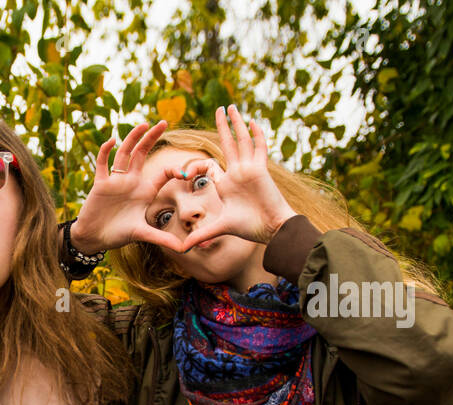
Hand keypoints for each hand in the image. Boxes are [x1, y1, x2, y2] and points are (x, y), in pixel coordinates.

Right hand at [69, 121, 187, 254]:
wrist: (94, 237)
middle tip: (164, 121)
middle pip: (142, 154)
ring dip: (132, 138)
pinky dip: (105, 152)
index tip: (185, 171)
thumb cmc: (117, 234)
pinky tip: (110, 140)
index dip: (174, 169)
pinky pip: (102, 164)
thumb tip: (185, 249)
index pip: (163, 173)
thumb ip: (162, 238)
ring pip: (124, 153)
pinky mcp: (100, 183)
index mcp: (144, 191)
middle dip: (152, 138)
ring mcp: (116, 180)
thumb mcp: (142, 234)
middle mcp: (131, 182)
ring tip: (142, 124)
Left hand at [175, 105, 297, 251]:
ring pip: (242, 141)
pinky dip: (256, 134)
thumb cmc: (248, 228)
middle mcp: (237, 173)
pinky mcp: (260, 170)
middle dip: (223, 126)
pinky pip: (259, 148)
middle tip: (219, 109)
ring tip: (231, 107)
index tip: (184, 174)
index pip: (210, 166)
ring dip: (237, 123)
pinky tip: (252, 120)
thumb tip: (182, 249)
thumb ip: (201, 235)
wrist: (271, 229)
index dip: (197, 165)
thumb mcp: (219, 229)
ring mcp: (249, 169)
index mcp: (225, 184)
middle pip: (228, 144)